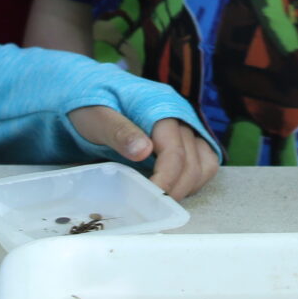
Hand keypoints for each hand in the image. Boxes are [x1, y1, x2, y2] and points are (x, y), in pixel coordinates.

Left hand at [67, 106, 218, 199]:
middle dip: (174, 190)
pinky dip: (193, 180)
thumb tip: (144, 151)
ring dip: (186, 187)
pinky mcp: (188, 137)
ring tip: (160, 199)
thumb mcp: (96, 116)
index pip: (174, 152)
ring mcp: (186, 126)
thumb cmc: (93, 103)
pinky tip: (171, 187)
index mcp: (161, 106)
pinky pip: (204, 162)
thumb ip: (119, 131)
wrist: (94, 91)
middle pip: (191, 164)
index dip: (165, 181)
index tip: (149, 200)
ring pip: (204, 165)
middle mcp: (180, 115)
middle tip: (151, 207)